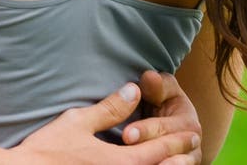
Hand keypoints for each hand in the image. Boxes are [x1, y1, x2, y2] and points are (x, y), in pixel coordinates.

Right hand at [11, 83, 200, 163]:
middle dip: (180, 158)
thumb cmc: (51, 149)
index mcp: (123, 161)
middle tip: (195, 148)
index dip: (178, 140)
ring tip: (181, 162)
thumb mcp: (79, 121)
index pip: (159, 150)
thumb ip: (110, 108)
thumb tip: (134, 89)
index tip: (193, 133)